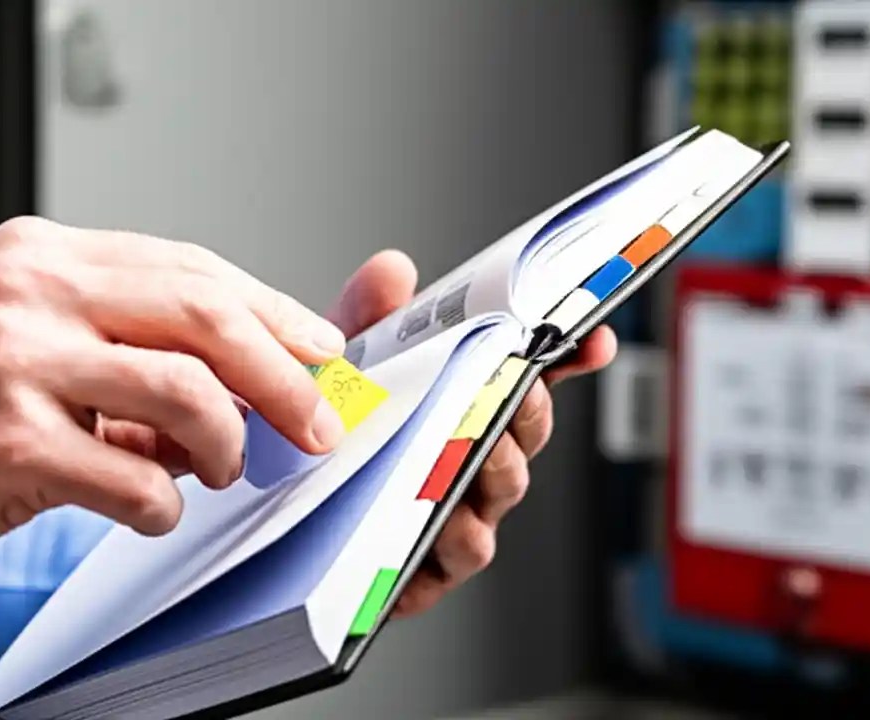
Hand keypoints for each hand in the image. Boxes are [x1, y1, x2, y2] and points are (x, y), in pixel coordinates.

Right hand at [0, 217, 347, 584]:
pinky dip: (162, 505)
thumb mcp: (25, 337)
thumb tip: (237, 386)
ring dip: (228, 443)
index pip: (192, 269)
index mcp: (45, 255)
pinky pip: (133, 479)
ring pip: (185, 390)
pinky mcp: (6, 440)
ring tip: (222, 469)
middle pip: (205, 314)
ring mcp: (17, 361)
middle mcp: (33, 291)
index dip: (273, 311)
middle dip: (285, 374)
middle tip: (318, 423)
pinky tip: (149, 508)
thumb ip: (124, 346)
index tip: (321, 349)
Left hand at [325, 250, 617, 617]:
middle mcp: (473, 461)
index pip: (530, 377)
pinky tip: (439, 527)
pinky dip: (453, 542)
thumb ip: (368, 314)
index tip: (592, 337)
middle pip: (525, 434)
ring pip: (501, 492)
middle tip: (516, 389)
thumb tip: (394, 271)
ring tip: (479, 454)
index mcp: (465, 407)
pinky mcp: (429, 567)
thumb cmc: (330, 433)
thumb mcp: (342, 366)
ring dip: (497, 470)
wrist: (277, 501)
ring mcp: (459, 513)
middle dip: (528, 409)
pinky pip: (456, 558)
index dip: (568, 358)